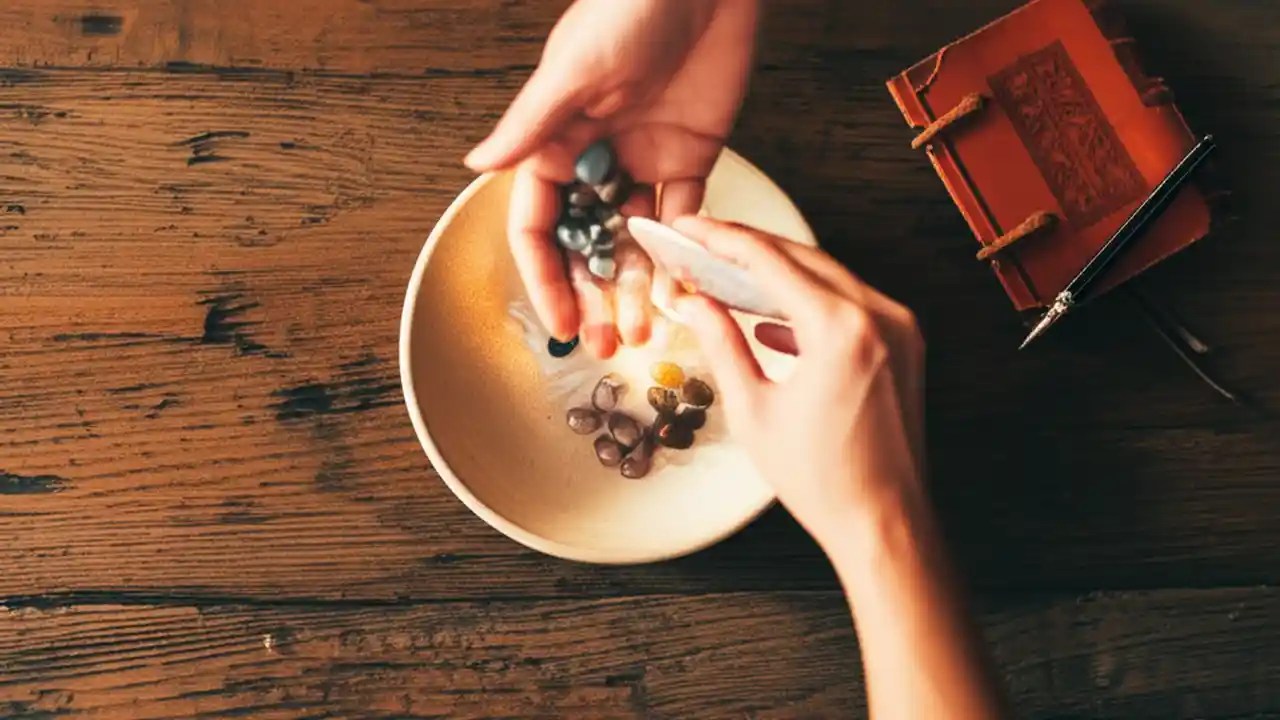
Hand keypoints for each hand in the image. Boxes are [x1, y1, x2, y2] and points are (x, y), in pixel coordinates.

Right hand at [465, 0, 758, 357]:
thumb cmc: (630, 10)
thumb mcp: (573, 71)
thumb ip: (531, 127)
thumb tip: (477, 166)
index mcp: (555, 141)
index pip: (539, 223)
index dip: (545, 276)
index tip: (559, 320)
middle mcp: (594, 157)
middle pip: (586, 243)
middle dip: (592, 295)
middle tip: (603, 343)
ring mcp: (642, 160)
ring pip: (634, 239)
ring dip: (636, 286)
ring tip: (641, 331)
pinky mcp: (690, 156)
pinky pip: (683, 214)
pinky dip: (682, 250)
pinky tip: (683, 285)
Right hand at [669, 217, 925, 544]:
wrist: (885, 521)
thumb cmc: (821, 479)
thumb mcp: (754, 409)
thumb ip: (722, 344)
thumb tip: (694, 303)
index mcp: (839, 328)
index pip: (768, 260)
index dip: (719, 238)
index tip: (688, 228)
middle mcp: (879, 316)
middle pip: (802, 257)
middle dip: (747, 247)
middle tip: (700, 244)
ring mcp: (899, 327)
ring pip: (828, 275)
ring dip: (778, 272)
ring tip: (727, 277)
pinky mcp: (905, 344)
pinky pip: (850, 304)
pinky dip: (810, 302)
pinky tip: (771, 319)